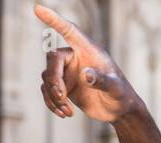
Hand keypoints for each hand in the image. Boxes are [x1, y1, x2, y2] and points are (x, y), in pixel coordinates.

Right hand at [35, 4, 141, 122]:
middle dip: (54, 79)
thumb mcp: (116, 89)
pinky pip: (47, 91)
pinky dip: (52, 103)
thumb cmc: (121, 95)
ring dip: (54, 96)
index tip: (38, 8)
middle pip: (52, 59)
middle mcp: (75, 57)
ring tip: (67, 111)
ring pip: (47, 77)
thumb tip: (86, 75)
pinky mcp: (63, 86)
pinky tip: (65, 114)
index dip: (54, 20)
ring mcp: (67, 72)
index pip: (69, 31)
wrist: (119, 111)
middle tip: (62, 97)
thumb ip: (102, 81)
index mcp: (88, 51)